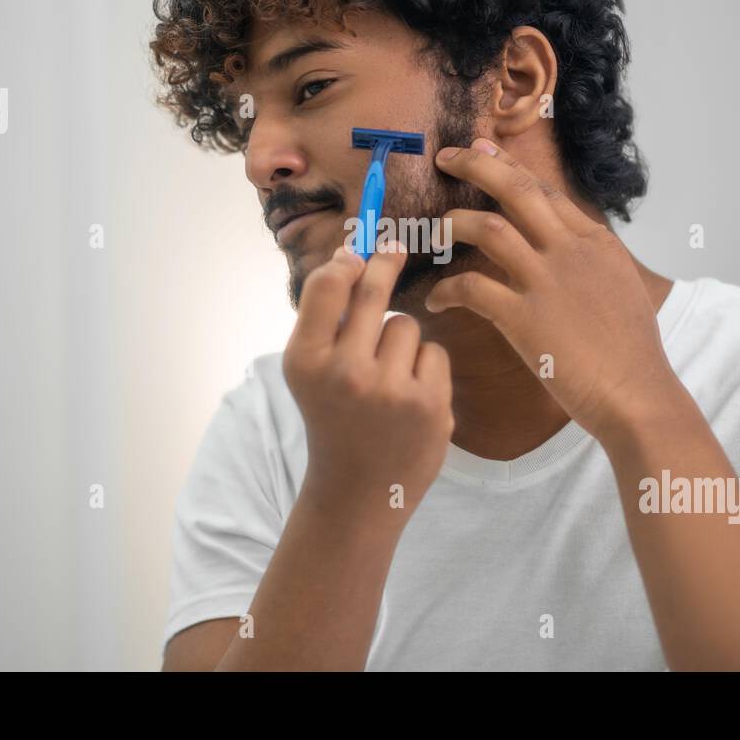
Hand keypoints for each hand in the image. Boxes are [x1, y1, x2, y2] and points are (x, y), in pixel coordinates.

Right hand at [283, 243, 453, 530]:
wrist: (358, 491)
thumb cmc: (334, 418)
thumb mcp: (312, 372)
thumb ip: (325, 318)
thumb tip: (353, 254)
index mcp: (305, 361)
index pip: (327, 285)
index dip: (347, 261)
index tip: (359, 253)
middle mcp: (344, 372)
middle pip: (373, 291)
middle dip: (385, 263)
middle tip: (394, 248)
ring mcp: (389, 389)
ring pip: (406, 324)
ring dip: (400, 342)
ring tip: (386, 380)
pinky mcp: (429, 403)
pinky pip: (433, 352)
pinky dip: (425, 369)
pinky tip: (409, 400)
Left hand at [426, 139, 680, 439]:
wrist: (637, 392)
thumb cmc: (631, 351)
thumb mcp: (620, 286)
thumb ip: (589, 260)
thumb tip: (566, 247)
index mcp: (595, 242)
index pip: (546, 191)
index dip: (509, 167)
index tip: (483, 151)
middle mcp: (570, 251)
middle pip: (517, 191)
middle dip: (477, 167)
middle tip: (447, 157)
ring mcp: (547, 282)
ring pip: (488, 230)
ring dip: (454, 224)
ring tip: (433, 231)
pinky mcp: (524, 318)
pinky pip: (471, 289)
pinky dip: (446, 291)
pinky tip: (435, 302)